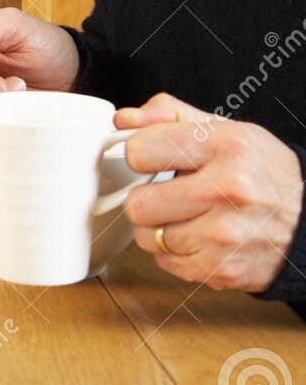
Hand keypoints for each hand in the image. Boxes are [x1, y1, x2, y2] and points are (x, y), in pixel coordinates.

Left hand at [118, 93, 303, 292]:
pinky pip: (164, 262)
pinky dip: (176, 252)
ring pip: (147, 236)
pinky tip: (200, 237)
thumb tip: (123, 119)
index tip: (154, 160)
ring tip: (189, 216)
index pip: (140, 151)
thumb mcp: (225, 130)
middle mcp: (229, 190)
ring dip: (160, 228)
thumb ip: (169, 115)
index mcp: (228, 146)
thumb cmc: (261, 173)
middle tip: (170, 193)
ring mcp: (226, 235)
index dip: (141, 156)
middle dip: (148, 198)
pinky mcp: (223, 269)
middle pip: (138, 203)